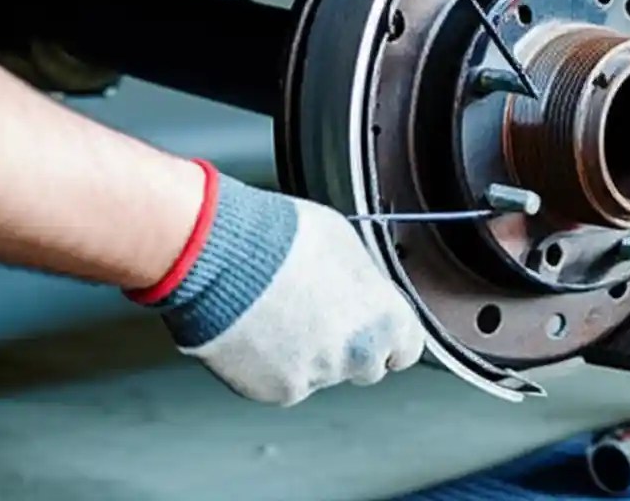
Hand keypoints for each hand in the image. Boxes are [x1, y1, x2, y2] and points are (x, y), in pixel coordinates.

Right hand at [127, 161, 426, 405]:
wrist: (221, 256)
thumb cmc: (281, 238)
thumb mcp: (344, 243)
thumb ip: (364, 282)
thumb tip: (363, 291)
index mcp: (385, 317)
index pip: (408, 348)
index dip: (389, 337)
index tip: (373, 327)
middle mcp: (359, 354)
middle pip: (366, 366)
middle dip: (348, 347)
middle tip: (317, 316)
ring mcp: (319, 376)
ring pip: (322, 374)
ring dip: (308, 354)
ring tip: (278, 314)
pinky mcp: (278, 391)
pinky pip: (283, 382)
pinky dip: (272, 365)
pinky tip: (257, 331)